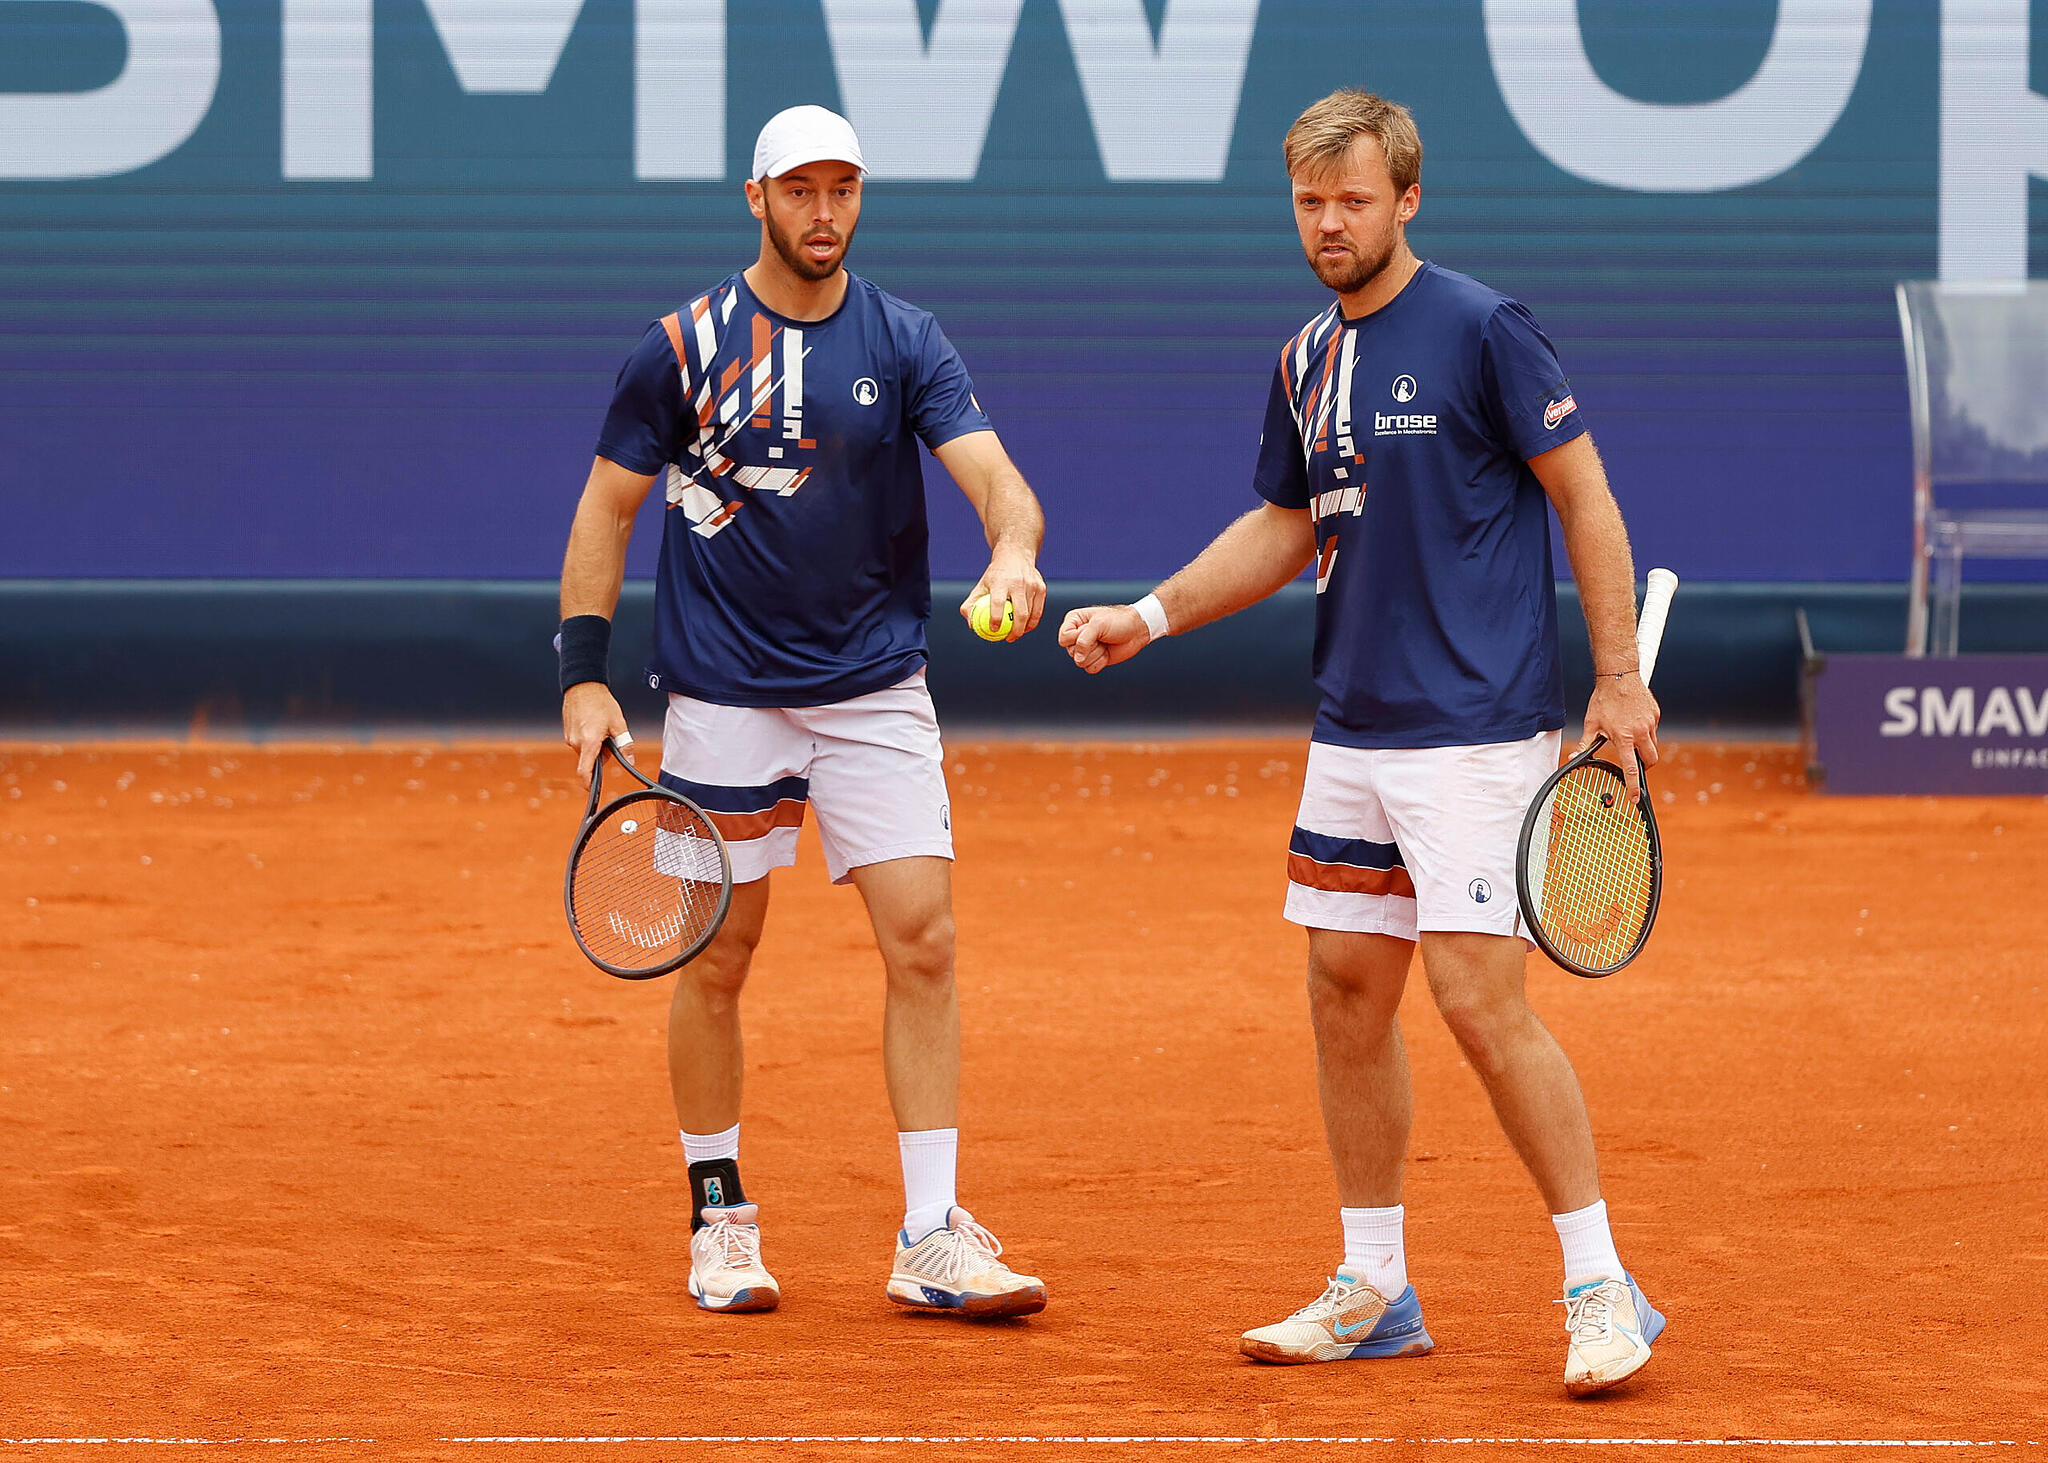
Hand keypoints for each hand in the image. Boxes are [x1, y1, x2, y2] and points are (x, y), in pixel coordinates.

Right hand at [563, 682, 633, 787]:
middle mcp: (576, 742)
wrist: (582, 685)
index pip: (585, 772)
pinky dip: (588, 739)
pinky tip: (592, 723)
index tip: (593, 792)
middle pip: (590, 760)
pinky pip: (580, 743)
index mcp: (589, 742)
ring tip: (600, 726)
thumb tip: (631, 761)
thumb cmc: (601, 703)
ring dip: (594, 746)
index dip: (589, 785)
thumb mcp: (618, 723)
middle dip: (602, 755)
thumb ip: (625, 744)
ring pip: (586, 751)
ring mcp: (569, 738)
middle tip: (609, 738)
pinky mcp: (567, 733)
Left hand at [958, 547, 1045, 642]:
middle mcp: (1018, 583)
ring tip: (1015, 635)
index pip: (998, 602)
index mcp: (1001, 581)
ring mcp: (1032, 585)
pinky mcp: (1041, 588)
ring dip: (1024, 629)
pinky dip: (1032, 622)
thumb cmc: (995, 576)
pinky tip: (1025, 628)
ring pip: (1031, 614)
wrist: (1015, 555)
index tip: (993, 630)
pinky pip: (1038, 611)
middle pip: (1020, 612)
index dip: (996, 619)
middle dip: (1015, 631)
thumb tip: (972, 625)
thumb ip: (971, 605)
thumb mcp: (980, 586)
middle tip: (1008, 639)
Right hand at [1058, 604, 1151, 673]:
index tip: (1090, 630)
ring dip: (1096, 654)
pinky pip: (1089, 669)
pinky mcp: (1094, 659)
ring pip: (1080, 662)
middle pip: (1071, 652)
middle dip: (1090, 647)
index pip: (1063, 638)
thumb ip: (1084, 640)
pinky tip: (1107, 652)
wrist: (1136, 631)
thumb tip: (1078, 658)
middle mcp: (1077, 635)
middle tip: (1101, 637)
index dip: (1076, 638)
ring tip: (1105, 643)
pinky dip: (1100, 662)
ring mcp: (1085, 649)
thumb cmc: (1119, 621)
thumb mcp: (1099, 625)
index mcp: (1074, 621)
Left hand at [1578, 673, 1660, 803]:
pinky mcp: (1656, 714)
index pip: (1632, 767)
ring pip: (1654, 745)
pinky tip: (1633, 721)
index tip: (1635, 798)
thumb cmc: (1603, 700)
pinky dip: (1646, 732)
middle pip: (1651, 760)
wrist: (1619, 676)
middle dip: (1645, 766)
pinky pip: (1654, 730)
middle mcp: (1641, 732)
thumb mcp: (1591, 723)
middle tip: (1635, 764)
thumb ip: (1586, 744)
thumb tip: (1574, 758)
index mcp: (1624, 737)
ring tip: (1629, 736)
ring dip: (1645, 748)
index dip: (1634, 785)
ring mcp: (1650, 723)